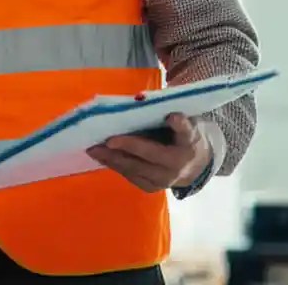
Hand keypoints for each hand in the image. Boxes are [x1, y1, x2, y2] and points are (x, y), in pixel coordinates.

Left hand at [86, 113, 210, 192]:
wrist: (194, 166)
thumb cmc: (180, 135)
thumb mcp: (182, 121)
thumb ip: (166, 112)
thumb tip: (139, 99)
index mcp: (189, 141)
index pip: (185, 132)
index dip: (179, 125)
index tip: (172, 117)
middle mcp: (178, 164)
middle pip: (152, 154)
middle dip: (129, 146)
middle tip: (108, 140)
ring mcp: (164, 179)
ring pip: (136, 168)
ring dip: (113, 157)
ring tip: (93, 148)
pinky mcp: (151, 187)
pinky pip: (130, 175)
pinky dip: (114, 164)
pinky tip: (100, 156)